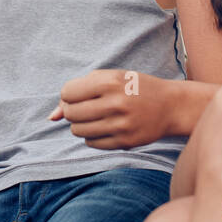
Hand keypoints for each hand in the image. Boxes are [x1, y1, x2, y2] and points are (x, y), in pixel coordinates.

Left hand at [49, 70, 183, 149]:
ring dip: (81, 124)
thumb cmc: (134, 88)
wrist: (170, 106)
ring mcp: (120, 125)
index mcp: (110, 82)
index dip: (69, 95)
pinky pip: (91, 143)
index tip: (81, 94)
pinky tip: (105, 126)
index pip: (67, 93)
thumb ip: (78, 92)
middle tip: (87, 107)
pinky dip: (93, 136)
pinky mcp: (125, 142)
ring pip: (78, 131)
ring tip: (96, 117)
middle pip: (71, 114)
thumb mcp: (109, 79)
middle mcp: (115, 104)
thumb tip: (51, 117)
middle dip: (73, 111)